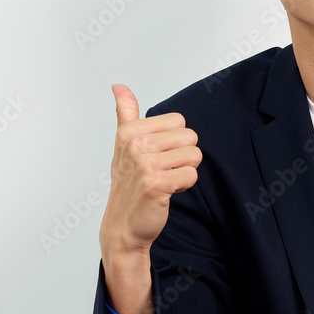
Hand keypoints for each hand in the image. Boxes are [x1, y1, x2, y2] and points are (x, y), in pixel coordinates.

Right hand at [99, 84, 200, 313]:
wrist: (123, 227)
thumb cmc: (128, 184)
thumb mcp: (124, 145)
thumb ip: (125, 112)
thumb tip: (118, 86)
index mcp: (129, 131)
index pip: (179, 121)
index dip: (174, 141)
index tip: (155, 156)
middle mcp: (135, 144)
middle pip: (190, 137)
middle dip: (183, 156)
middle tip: (162, 171)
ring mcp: (144, 164)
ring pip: (194, 156)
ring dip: (184, 171)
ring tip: (165, 181)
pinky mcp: (156, 184)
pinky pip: (192, 175)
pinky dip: (184, 187)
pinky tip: (166, 193)